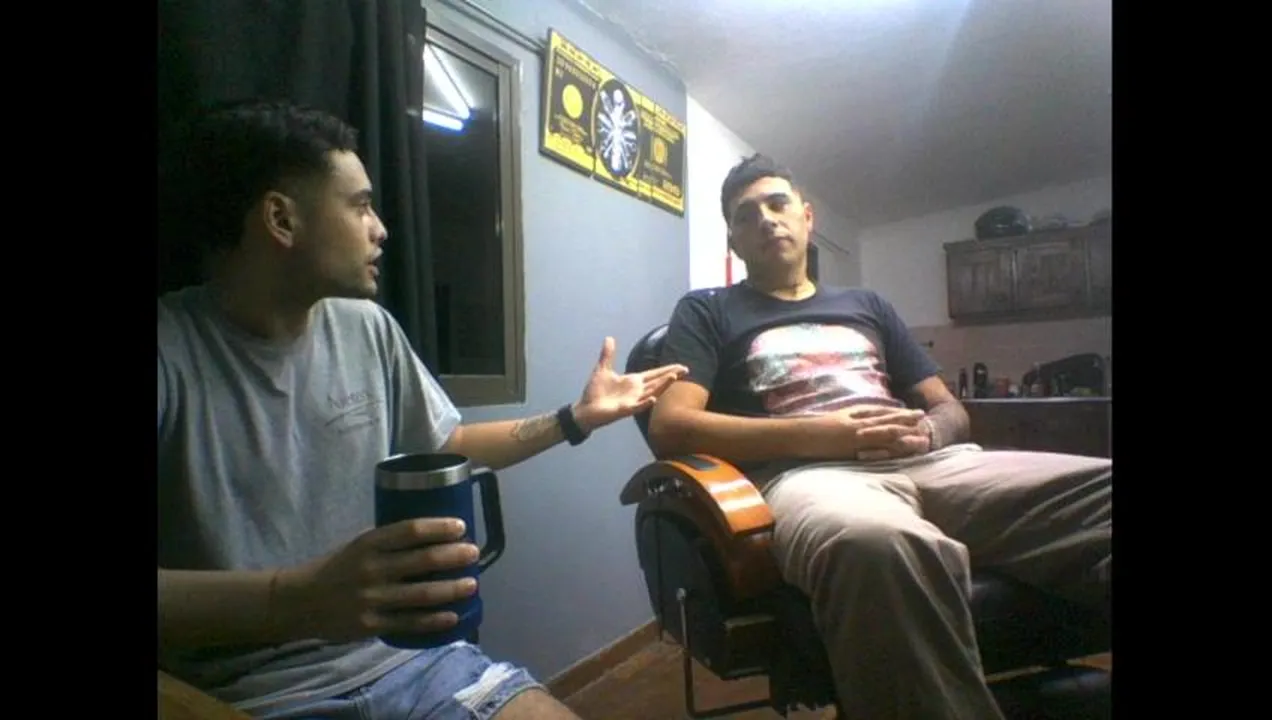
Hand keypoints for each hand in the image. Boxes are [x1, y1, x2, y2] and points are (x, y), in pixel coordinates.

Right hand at [282, 518, 479, 642]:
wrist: (301, 602)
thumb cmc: (338, 568)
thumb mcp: (358, 546)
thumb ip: (389, 543)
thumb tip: (434, 536)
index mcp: (369, 544)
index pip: (410, 531)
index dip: (439, 527)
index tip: (461, 526)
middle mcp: (372, 569)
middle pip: (422, 561)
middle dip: (453, 556)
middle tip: (473, 553)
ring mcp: (372, 599)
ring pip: (421, 594)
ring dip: (451, 589)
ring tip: (472, 584)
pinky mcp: (371, 625)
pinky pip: (410, 623)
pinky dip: (434, 621)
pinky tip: (453, 617)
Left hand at [572, 336, 687, 431]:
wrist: (585, 409)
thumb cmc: (595, 392)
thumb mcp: (602, 369)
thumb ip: (608, 354)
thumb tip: (609, 338)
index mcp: (633, 382)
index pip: (654, 374)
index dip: (667, 370)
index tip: (681, 366)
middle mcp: (636, 391)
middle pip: (657, 382)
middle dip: (670, 376)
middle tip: (685, 370)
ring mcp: (632, 401)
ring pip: (651, 392)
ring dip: (662, 386)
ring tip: (673, 377)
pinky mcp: (624, 409)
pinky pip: (637, 406)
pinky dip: (645, 403)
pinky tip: (653, 399)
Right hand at [806, 405, 925, 459]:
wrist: (800, 435)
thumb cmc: (819, 427)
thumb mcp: (841, 417)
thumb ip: (859, 417)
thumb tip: (877, 418)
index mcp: (857, 415)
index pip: (884, 413)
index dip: (903, 414)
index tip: (920, 414)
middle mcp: (859, 424)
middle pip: (888, 422)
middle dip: (908, 423)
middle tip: (926, 423)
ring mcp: (855, 438)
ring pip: (884, 436)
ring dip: (903, 438)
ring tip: (920, 440)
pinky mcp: (850, 451)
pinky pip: (871, 452)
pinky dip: (886, 452)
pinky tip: (898, 453)